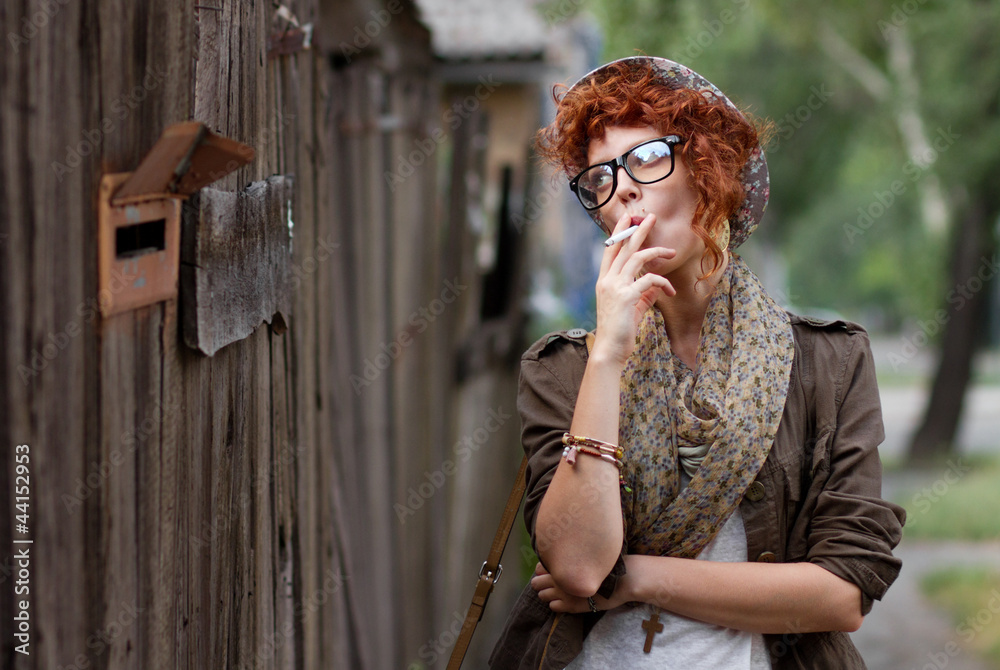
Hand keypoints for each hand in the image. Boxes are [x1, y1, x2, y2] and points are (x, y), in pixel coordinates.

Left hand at [530, 562, 624, 612]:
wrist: (623, 580)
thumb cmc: (608, 566)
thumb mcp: (588, 557)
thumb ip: (571, 559)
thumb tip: (557, 561)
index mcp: (563, 562)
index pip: (539, 567)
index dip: (544, 571)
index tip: (553, 573)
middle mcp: (560, 577)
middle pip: (536, 583)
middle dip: (542, 584)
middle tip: (555, 585)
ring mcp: (564, 592)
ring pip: (542, 596)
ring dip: (548, 595)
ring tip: (561, 594)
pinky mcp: (571, 606)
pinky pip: (553, 607)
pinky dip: (557, 605)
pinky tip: (567, 602)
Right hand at [592, 212, 675, 364]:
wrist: (610, 350)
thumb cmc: (619, 331)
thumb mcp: (632, 309)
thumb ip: (643, 295)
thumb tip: (657, 286)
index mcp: (605, 281)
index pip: (610, 250)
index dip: (619, 233)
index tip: (628, 219)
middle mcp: (607, 280)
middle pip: (623, 248)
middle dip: (637, 230)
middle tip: (650, 217)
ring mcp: (615, 287)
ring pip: (636, 258)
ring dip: (656, 251)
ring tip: (671, 250)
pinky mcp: (626, 297)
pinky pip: (649, 280)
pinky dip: (662, 283)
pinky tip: (671, 291)